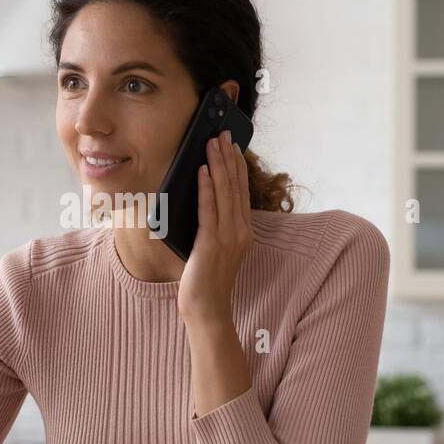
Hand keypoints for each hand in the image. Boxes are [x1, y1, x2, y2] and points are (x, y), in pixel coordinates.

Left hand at [178, 130, 252, 325]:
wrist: (207, 310)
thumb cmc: (206, 282)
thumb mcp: (214, 249)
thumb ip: (213, 226)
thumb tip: (200, 198)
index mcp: (243, 232)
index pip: (241, 191)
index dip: (236, 166)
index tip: (232, 145)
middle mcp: (241, 231)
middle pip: (234, 186)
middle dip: (227, 157)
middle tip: (221, 132)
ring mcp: (228, 237)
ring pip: (224, 192)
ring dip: (218, 164)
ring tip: (212, 142)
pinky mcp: (211, 243)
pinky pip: (209, 209)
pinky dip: (207, 187)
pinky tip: (203, 170)